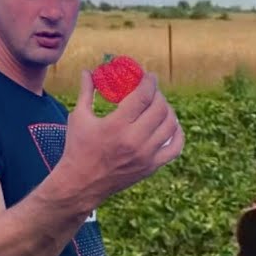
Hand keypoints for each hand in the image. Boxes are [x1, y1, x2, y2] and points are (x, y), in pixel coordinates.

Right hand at [59, 70, 184, 206]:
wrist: (81, 183)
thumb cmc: (77, 147)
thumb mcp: (79, 117)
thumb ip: (86, 92)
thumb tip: (87, 71)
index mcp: (116, 126)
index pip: (143, 97)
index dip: (149, 82)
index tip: (149, 76)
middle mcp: (135, 140)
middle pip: (159, 109)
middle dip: (158, 95)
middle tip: (152, 90)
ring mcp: (146, 155)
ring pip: (170, 125)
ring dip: (168, 111)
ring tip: (160, 105)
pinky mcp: (151, 166)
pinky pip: (175, 148)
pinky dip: (178, 134)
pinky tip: (172, 125)